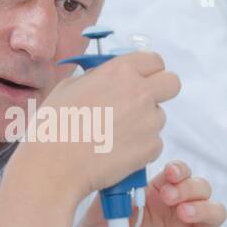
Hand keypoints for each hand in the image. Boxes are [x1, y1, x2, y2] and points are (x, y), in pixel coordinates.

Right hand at [17, 50, 179, 206]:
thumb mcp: (70, 87)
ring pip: (159, 117)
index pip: (154, 60)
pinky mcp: (151, 147)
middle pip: (172, 83)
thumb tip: (111, 79)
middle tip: (142, 104)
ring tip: (113, 136)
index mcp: (120, 72)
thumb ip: (98, 78)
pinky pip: (154, 143)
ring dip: (144, 124)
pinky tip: (115, 153)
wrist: (55, 166)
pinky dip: (140, 149)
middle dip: (161, 91)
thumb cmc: (55, 127)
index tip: (142, 80)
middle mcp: (140, 92)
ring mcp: (149, 120)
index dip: (149, 71)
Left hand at [63, 161, 226, 226]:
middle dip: (190, 188)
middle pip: (201, 190)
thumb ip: (119, 186)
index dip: (180, 170)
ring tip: (184, 213)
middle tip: (170, 197)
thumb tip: (133, 164)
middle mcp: (172, 213)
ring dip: (204, 209)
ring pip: (213, 215)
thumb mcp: (101, 209)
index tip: (170, 173)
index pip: (179, 174)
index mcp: (155, 195)